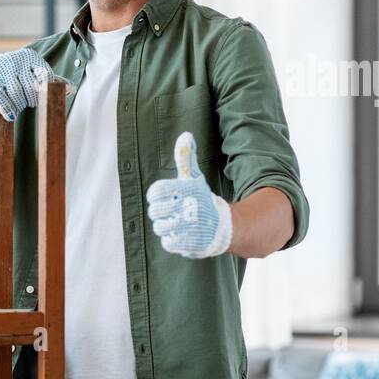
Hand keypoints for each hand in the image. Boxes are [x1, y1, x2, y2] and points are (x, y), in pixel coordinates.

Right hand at [0, 47, 65, 121]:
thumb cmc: (16, 75)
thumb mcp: (31, 74)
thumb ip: (50, 81)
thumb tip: (71, 90)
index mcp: (30, 57)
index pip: (45, 75)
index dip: (46, 90)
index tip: (43, 96)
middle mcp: (16, 60)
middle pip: (31, 87)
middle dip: (31, 99)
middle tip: (29, 103)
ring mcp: (2, 69)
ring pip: (17, 94)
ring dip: (19, 106)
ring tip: (19, 108)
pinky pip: (2, 99)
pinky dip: (8, 110)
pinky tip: (11, 115)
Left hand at [145, 132, 231, 258]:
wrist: (223, 226)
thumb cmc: (201, 200)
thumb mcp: (194, 178)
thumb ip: (186, 158)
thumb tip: (186, 135)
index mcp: (186, 190)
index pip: (156, 191)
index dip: (155, 195)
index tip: (161, 196)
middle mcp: (187, 208)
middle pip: (155, 211)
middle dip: (161, 212)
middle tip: (172, 211)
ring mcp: (187, 227)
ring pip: (159, 227)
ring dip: (166, 226)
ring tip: (177, 222)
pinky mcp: (188, 243)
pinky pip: (167, 242)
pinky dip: (171, 239)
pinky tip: (180, 233)